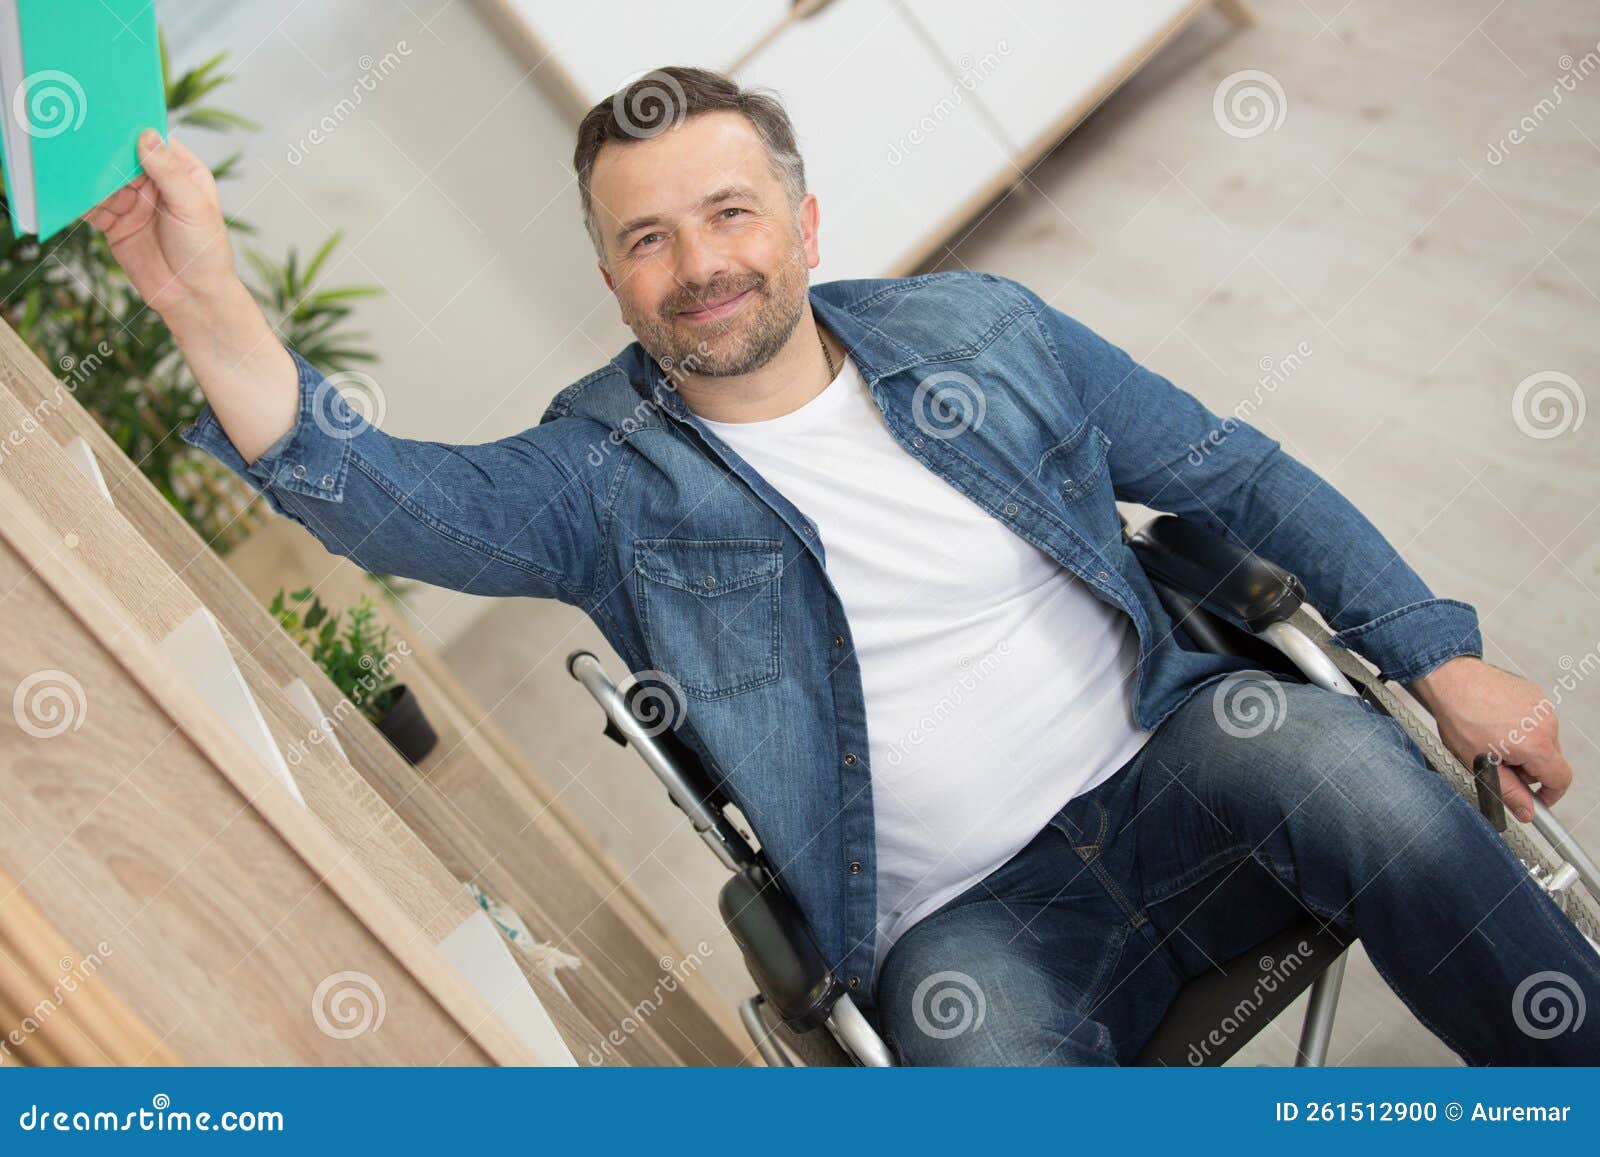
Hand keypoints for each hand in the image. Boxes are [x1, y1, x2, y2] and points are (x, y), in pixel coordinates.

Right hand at [84, 128, 238, 318]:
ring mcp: (134, 203)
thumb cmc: (205, 252)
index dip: (133, 129)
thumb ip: (169, 173)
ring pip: (104, 180)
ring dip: (88, 173)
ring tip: (69, 160)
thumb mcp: (193, 208)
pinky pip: (93, 206)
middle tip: (82, 135)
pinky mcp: (116, 224)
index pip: (154, 142)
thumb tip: (146, 135)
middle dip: (104, 149)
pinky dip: (80, 198)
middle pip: (123, 158)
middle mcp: (157, 184)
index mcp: (183, 172)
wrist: (193, 298)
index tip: (110, 116)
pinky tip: (67, 190)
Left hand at [1407, 655, 1570, 822]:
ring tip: (1492, 739)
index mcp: (1537, 744)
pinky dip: (1520, 727)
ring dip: (1523, 747)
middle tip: (1499, 763)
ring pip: (1541, 739)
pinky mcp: (1533, 692)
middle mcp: (1546, 723)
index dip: (1550, 794)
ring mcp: (1541, 705)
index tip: (1536, 799)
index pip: (1561, 779)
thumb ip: (1509, 792)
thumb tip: (1527, 811)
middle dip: (1528, 769)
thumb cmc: (1460, 717)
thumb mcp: (1482, 764)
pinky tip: (1494, 722)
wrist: (1450, 679)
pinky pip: (1534, 719)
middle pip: (1550, 759)